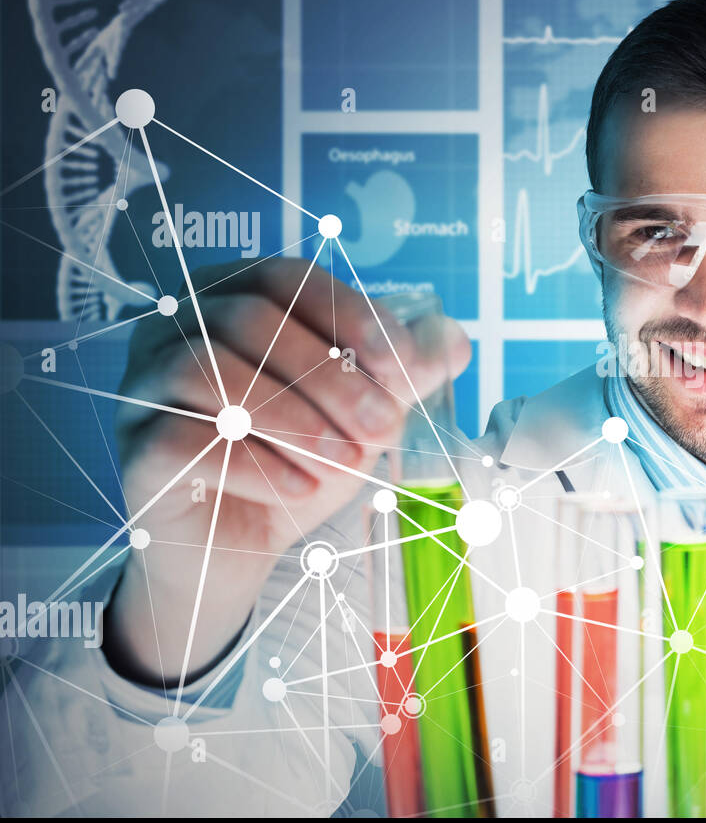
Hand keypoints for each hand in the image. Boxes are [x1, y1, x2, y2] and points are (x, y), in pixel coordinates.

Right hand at [104, 257, 470, 686]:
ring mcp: (145, 385)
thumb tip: (453, 339)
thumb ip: (406, 374)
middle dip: (332, 377)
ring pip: (207, 370)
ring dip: (294, 418)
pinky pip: (181, 439)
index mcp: (233, 296)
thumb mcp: (362, 413)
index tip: (402, 365)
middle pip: (250, 320)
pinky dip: (254, 465)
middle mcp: (177, 328)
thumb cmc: (299, 458)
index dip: (349, 313)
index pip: (287, 276)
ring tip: (347, 461)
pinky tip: (301, 490)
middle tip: (385, 428)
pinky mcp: (135, 448)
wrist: (240, 546)